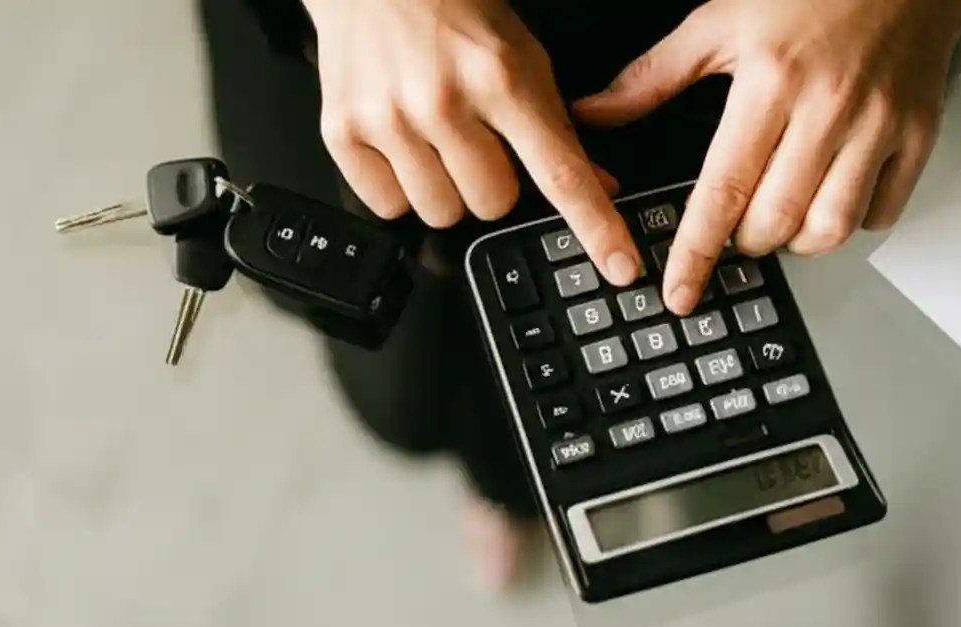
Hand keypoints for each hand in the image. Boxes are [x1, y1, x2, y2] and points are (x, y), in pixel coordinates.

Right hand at [304, 0, 639, 284]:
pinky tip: (400, 143)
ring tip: (436, 139)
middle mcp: (442, 102)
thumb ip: (557, 127)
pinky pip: (387, 207)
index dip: (596, 226)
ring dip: (445, 188)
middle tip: (478, 140)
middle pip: (494, 206)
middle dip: (493, 182)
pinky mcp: (341, 131)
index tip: (619, 267)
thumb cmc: (453, 11)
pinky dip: (397, 186)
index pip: (560, 172)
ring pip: (441, 214)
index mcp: (501, 79)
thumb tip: (597, 187)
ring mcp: (388, 119)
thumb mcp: (523, 57)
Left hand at [574, 0, 960, 312]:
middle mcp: (827, 110)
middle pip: (777, 220)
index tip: (680, 291)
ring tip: (782, 219)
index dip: (696, 252)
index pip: (723, 190)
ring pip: (832, 227)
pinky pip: (881, 212)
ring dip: (797, 242)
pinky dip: (852, 224)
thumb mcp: (721, 22)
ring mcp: (877, 126)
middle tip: (737, 229)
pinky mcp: (916, 136)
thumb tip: (595, 113)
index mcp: (771, 83)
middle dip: (746, 242)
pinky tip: (831, 200)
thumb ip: (654, 77)